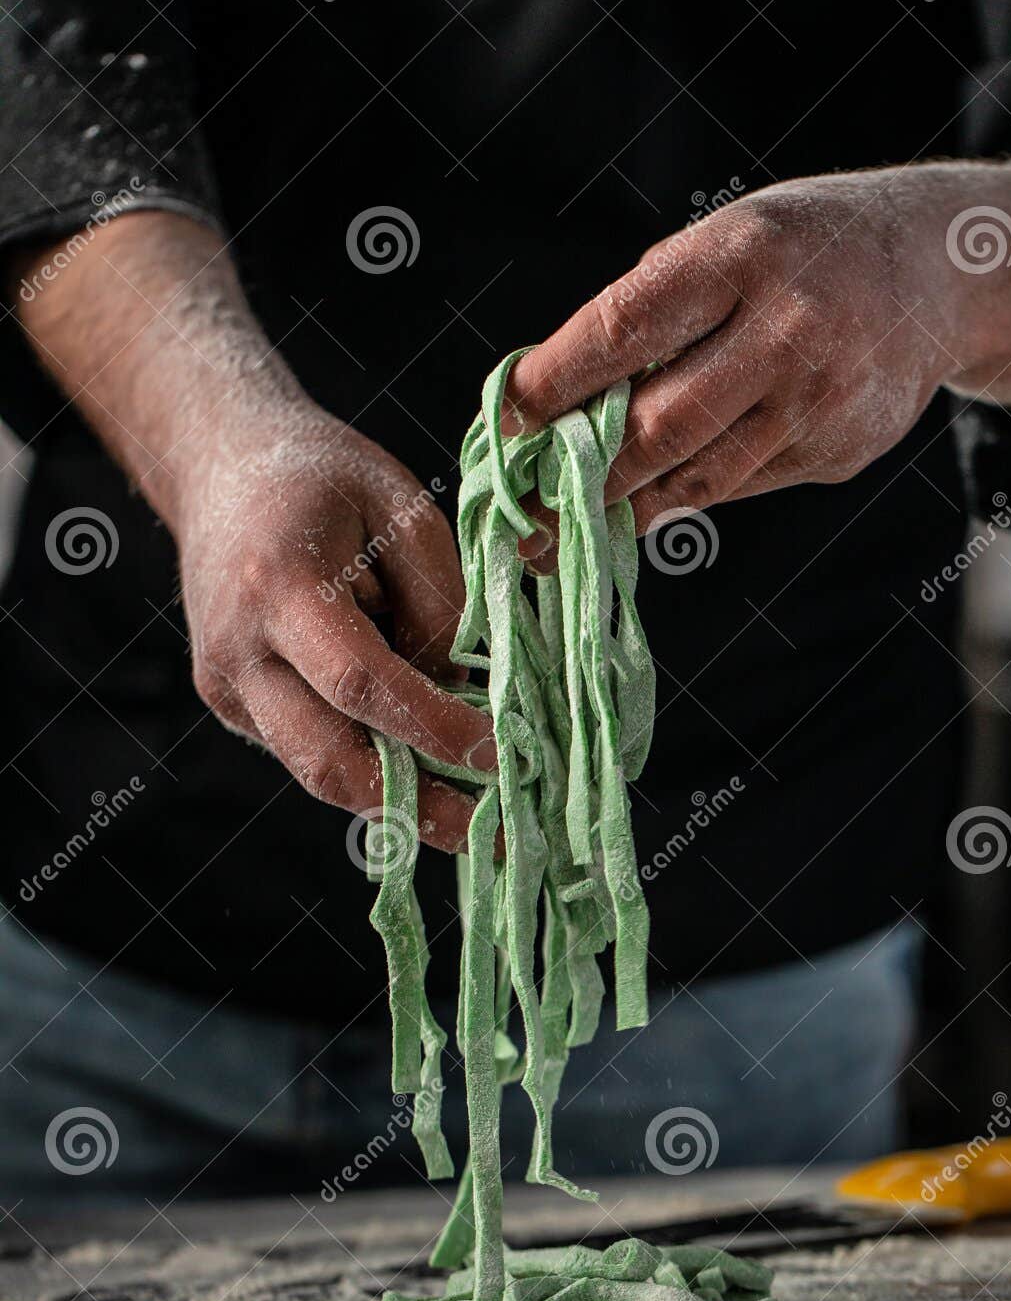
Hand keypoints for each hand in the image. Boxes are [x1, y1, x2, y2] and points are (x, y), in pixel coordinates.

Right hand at [178, 407, 495, 852]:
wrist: (218, 466)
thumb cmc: (320, 476)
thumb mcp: (404, 506)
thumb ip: (440, 601)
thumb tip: (466, 693)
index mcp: (279, 584)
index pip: (363, 684)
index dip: (436, 731)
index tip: (501, 756)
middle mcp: (238, 649)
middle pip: (326, 761)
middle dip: (415, 808)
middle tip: (493, 835)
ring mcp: (224, 685)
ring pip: (317, 772)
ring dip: (398, 800)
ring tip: (473, 818)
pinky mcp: (229, 704)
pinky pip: (307, 749)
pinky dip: (368, 761)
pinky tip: (423, 767)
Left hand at [504, 163, 1010, 563]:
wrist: (939, 271)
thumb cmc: (800, 251)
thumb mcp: (727, 242)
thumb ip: (652, 312)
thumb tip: (557, 404)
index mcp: (742, 256)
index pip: (625, 327)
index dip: (556, 381)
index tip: (508, 419)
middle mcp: (787, 331)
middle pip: (659, 425)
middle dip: (582, 472)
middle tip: (526, 505)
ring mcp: (820, 401)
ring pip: (698, 477)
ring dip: (622, 507)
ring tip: (566, 526)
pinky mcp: (839, 452)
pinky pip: (740, 485)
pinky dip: (687, 493)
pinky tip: (650, 500)